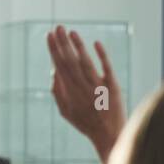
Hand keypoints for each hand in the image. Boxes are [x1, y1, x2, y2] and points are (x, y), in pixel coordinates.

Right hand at [46, 25, 125, 163]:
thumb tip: (53, 70)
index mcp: (70, 93)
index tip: (49, 35)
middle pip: (71, 62)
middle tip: (57, 27)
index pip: (60, 66)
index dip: (54, 50)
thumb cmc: (86, 123)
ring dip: (78, 47)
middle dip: (63, 44)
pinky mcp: (113, 88)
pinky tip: (96, 43)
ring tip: (71, 31)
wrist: (109, 136)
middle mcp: (83, 88)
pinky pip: (107, 69)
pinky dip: (102, 57)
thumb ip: (58, 91)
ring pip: (86, 64)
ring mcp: (98, 88)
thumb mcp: (66, 111)